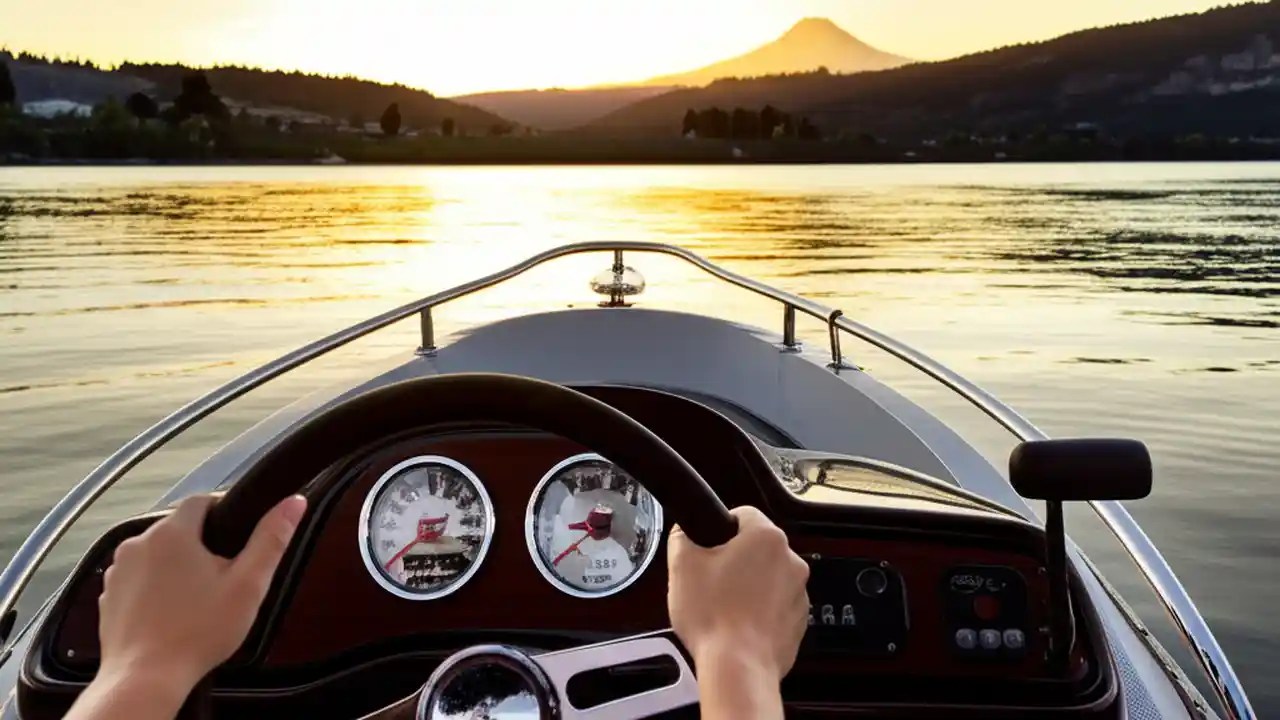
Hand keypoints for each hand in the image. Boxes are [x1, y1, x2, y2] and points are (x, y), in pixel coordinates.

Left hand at [88, 494, 305, 710]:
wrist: (145, 678)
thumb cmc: (201, 630)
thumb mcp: (248, 585)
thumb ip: (272, 539)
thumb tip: (294, 502)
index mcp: (173, 532)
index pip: (201, 501)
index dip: (223, 513)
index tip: (239, 539)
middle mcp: (137, 543)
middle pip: (178, 529)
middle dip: (201, 546)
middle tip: (224, 578)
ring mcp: (118, 571)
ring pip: (156, 554)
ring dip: (175, 566)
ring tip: (197, 599)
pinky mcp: (107, 596)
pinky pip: (138, 579)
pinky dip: (154, 588)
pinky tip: (170, 614)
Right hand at [667, 505, 808, 687]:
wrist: (738, 668)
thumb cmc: (713, 616)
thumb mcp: (682, 566)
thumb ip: (682, 536)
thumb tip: (686, 532)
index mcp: (766, 537)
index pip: (742, 514)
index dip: (719, 531)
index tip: (706, 551)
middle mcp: (792, 560)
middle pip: (757, 549)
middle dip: (734, 561)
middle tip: (709, 582)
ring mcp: (799, 593)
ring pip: (768, 578)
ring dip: (749, 587)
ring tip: (723, 609)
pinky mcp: (799, 622)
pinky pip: (776, 607)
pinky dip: (760, 612)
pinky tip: (738, 627)